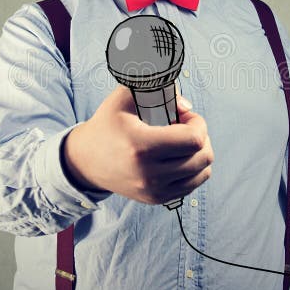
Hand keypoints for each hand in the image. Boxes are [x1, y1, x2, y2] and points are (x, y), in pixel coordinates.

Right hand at [63, 85, 213, 204]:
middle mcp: (149, 173)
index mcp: (141, 146)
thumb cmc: (107, 125)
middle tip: (186, 127)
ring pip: (203, 173)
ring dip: (200, 153)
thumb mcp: (123, 99)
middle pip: (203, 157)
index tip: (184, 115)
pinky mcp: (156, 199)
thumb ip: (155, 91)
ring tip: (183, 142)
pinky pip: (192, 185)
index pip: (193, 139)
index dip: (198, 123)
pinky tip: (179, 157)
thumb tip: (186, 106)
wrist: (86, 162)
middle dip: (202, 136)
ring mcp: (154, 190)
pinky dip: (193, 170)